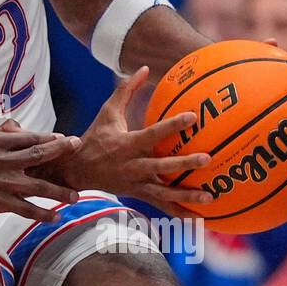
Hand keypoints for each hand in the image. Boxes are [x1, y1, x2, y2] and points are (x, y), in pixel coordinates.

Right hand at [0, 120, 82, 222]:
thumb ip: (3, 134)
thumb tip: (22, 126)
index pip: (28, 138)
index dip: (50, 138)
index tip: (68, 140)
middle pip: (35, 155)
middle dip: (59, 151)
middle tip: (78, 148)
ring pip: (36, 186)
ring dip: (58, 192)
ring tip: (74, 197)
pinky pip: (25, 209)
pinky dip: (41, 214)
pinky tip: (55, 217)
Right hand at [38, 66, 212, 214]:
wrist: (77, 170)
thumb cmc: (95, 137)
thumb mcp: (108, 111)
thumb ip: (126, 90)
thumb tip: (144, 68)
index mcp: (126, 144)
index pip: (153, 134)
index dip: (172, 125)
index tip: (193, 117)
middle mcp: (132, 166)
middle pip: (161, 167)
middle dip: (184, 164)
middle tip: (207, 159)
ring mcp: (135, 183)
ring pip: (163, 192)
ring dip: (186, 196)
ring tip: (209, 197)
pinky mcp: (138, 194)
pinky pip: (160, 206)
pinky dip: (179, 212)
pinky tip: (198, 217)